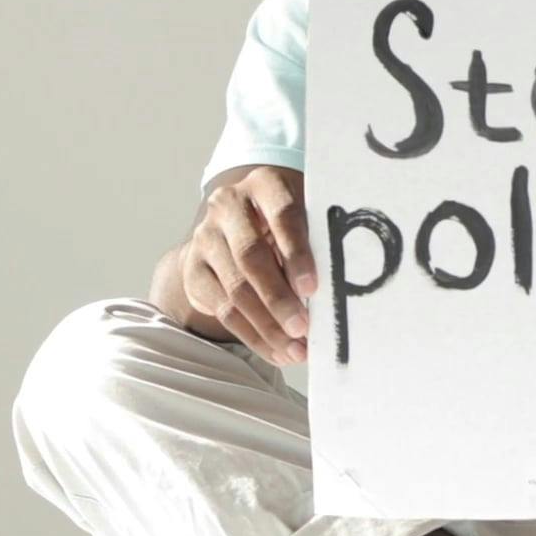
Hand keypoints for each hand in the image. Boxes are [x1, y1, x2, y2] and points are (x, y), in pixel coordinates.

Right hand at [170, 165, 314, 366]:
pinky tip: (277, 350)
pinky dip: (253, 336)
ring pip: (236, 289)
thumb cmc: (284, 228)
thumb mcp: (303, 221)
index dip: (297, 253)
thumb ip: (317, 243)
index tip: (313, 288)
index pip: (282, 215)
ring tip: (296, 349)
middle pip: (251, 256)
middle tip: (303, 328)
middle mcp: (228, 205)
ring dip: (268, 326)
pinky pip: (223, 310)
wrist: (231, 231)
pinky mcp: (193, 271)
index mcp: (264, 185)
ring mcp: (205, 238)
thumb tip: (342, 289)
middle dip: (279, 298)